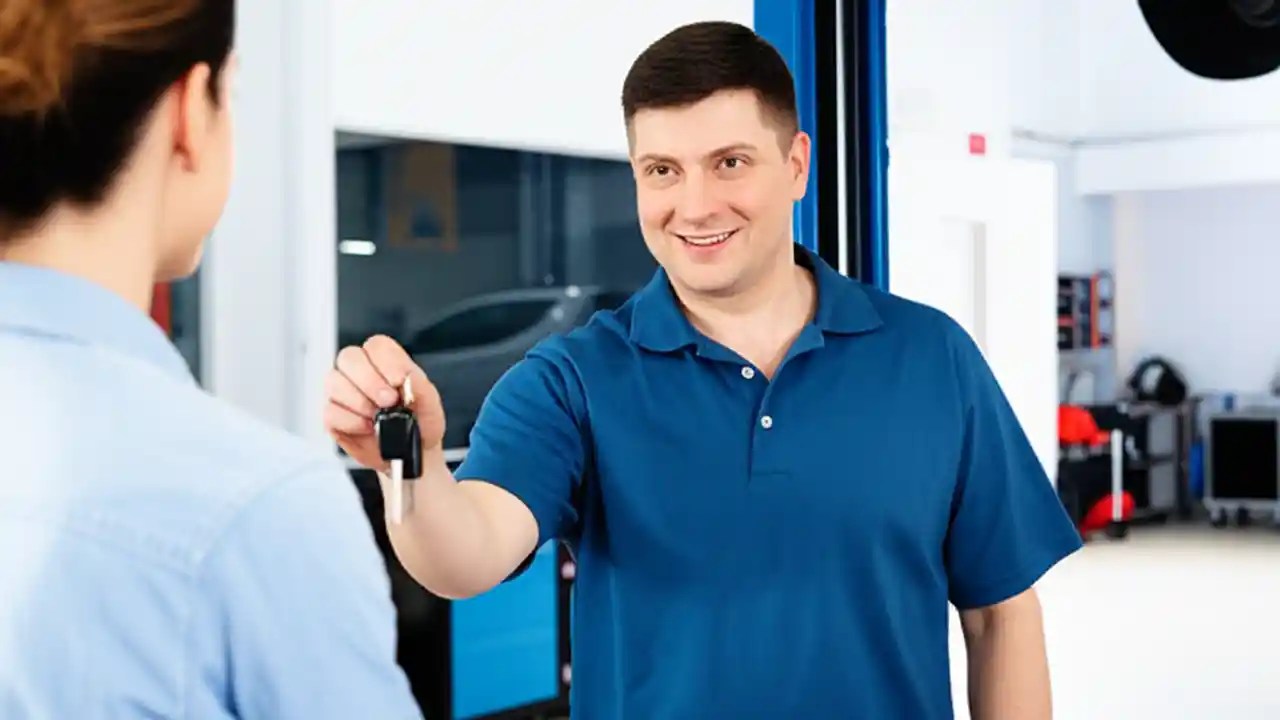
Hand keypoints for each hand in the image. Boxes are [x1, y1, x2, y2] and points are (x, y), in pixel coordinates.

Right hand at [324, 335, 446, 470]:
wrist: (413, 453)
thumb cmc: (420, 423)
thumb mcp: (431, 405)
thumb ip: (421, 387)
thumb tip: (406, 377)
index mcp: (386, 362)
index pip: (376, 345)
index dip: (386, 361)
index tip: (399, 381)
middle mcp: (360, 372)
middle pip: (349, 357)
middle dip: (369, 380)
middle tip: (388, 401)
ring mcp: (343, 392)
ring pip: (335, 382)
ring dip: (360, 402)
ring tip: (378, 417)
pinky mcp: (334, 416)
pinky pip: (331, 411)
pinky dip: (351, 421)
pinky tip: (367, 427)